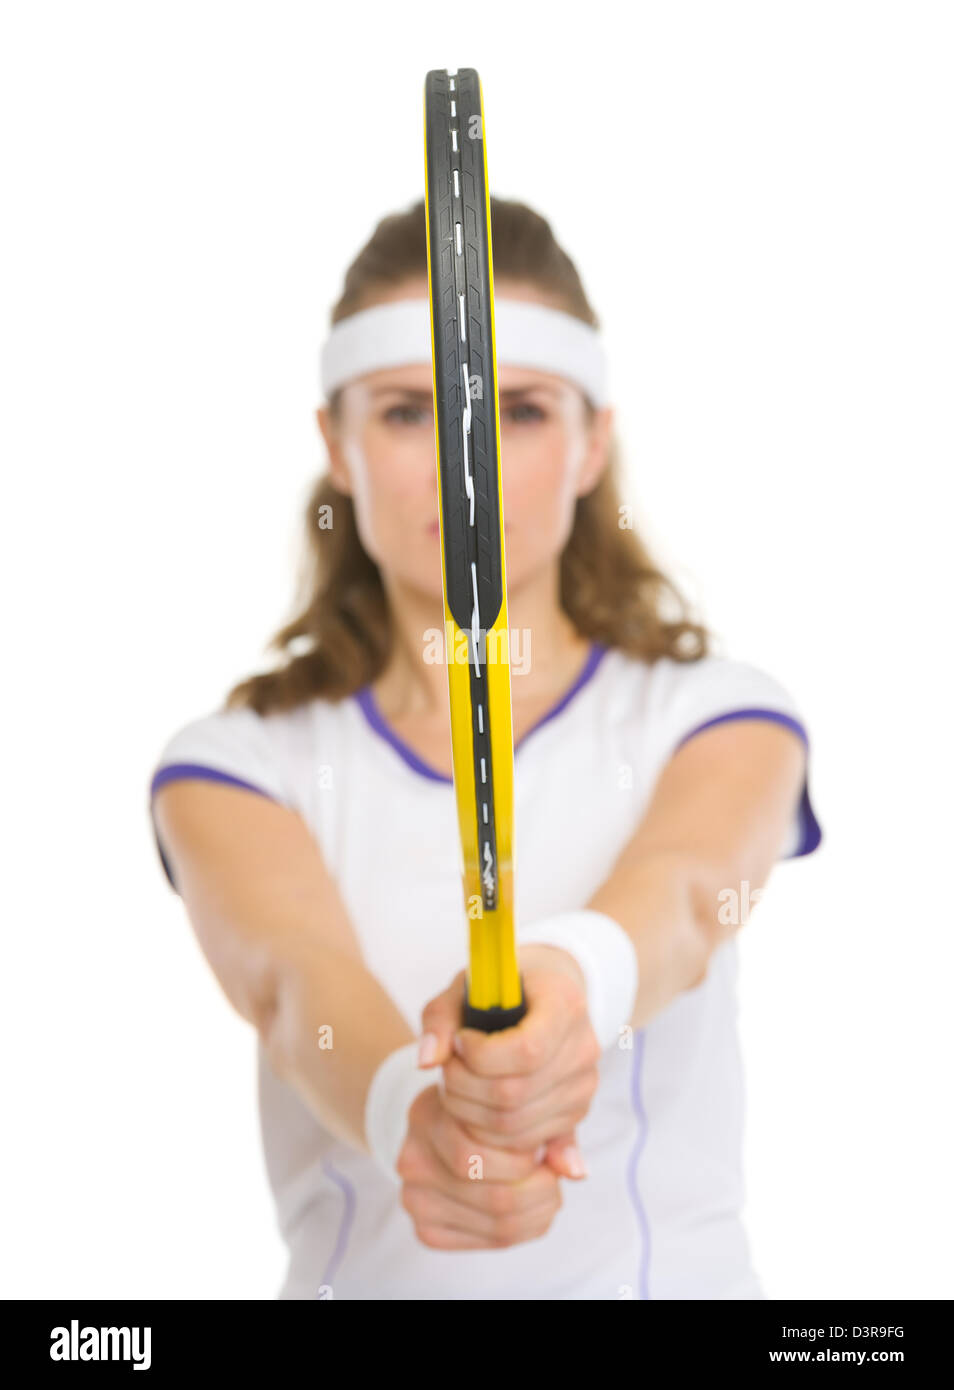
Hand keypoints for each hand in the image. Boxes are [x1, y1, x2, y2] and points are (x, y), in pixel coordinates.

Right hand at [396, 1084, 563, 1249]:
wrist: (449, 1126)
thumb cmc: (488, 1109)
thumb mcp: (517, 1102)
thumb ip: (550, 1129)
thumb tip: (578, 1172)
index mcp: (426, 1114)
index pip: (477, 1156)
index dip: (527, 1160)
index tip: (546, 1149)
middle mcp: (411, 1159)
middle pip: (492, 1196)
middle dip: (540, 1192)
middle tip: (555, 1177)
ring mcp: (414, 1198)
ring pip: (496, 1225)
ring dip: (537, 1214)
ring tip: (550, 1192)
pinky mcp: (426, 1229)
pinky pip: (485, 1242)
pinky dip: (522, 1231)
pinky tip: (532, 1210)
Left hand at [418, 946, 601, 1179]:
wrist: (544, 997)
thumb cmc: (500, 990)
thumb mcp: (466, 987)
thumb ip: (440, 1018)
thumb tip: (425, 1061)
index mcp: (564, 1003)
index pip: (526, 1050)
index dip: (480, 1056)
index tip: (461, 1041)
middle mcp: (583, 1047)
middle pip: (514, 1093)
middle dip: (464, 1086)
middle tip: (447, 1068)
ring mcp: (584, 1085)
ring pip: (514, 1126)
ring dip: (469, 1113)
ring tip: (456, 1084)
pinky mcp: (576, 1114)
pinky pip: (524, 1143)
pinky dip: (488, 1133)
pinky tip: (473, 1108)